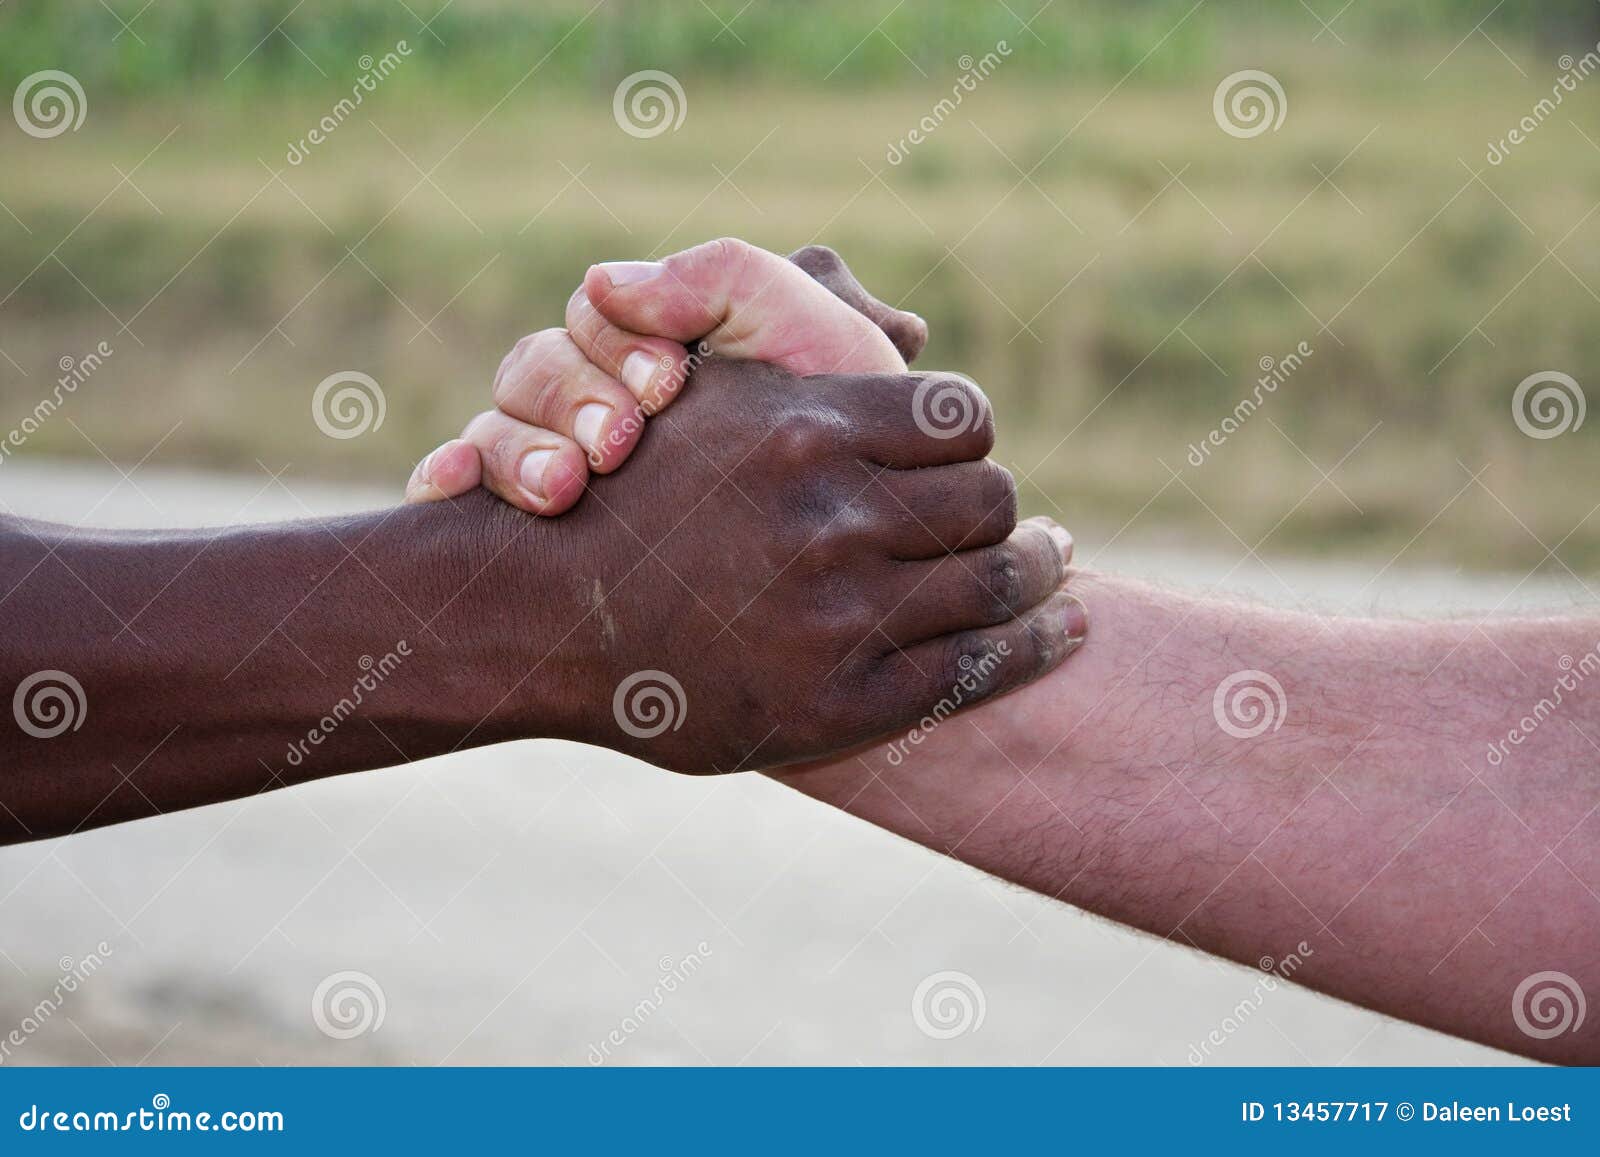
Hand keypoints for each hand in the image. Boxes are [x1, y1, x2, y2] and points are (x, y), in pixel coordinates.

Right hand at [404, 240, 925, 512]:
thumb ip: (725, 280)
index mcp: (655, 349)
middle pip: (532, 372)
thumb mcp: (810, 337)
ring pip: (494, 429)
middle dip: (570, 400)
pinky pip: (466, 504)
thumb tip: (604, 280)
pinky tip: (443, 490)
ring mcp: (567, 472)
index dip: (618, 343)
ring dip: (513, 448)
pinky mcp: (546, 541)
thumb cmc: (856, 440)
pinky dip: (444, 479)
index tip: (669, 385)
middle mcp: (599, 404)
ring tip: (560, 488)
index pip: (595, 318)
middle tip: (620, 444)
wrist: (880, 562)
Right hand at [456, 356, 1079, 772]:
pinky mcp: (845, 703)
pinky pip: (979, 666)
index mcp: (804, 430)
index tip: (961, 455)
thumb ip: (754, 316)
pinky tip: (1069, 621)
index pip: (959, 418)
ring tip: (1049, 563)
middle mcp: (829, 519)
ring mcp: (841, 616)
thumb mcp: (680, 383)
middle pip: (988, 498)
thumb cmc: (614, 494)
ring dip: (1037, 567)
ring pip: (998, 578)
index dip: (968, 437)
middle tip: (1012, 519)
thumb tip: (875, 307)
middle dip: (998, 506)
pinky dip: (1040, 641)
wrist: (538, 621)